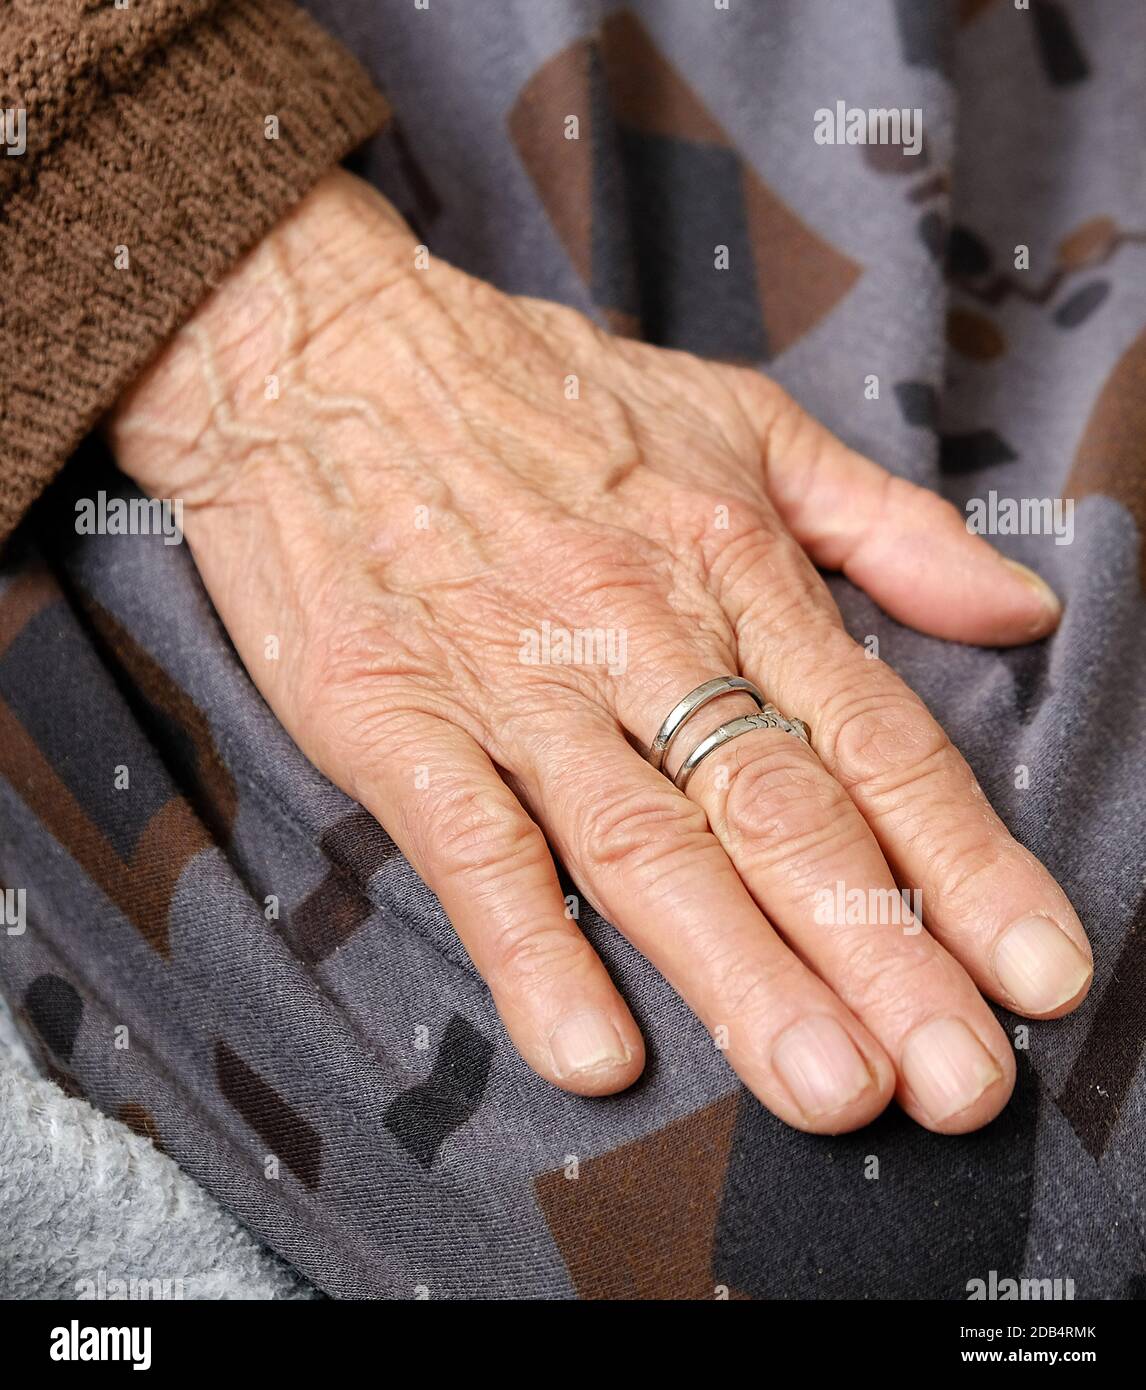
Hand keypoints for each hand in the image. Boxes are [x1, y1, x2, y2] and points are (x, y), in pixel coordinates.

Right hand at [110, 170, 1091, 1134]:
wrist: (325, 353)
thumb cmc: (538, 392)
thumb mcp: (740, 418)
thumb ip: (886, 521)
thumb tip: (1021, 608)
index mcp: (735, 567)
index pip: (877, 740)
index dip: (968, 866)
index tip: (1041, 975)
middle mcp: (641, 634)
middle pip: (781, 815)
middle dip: (882, 955)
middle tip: (961, 1084)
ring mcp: (516, 682)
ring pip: (647, 845)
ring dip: (742, 974)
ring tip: (828, 1091)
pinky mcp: (396, 716)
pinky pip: (475, 844)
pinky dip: (530, 947)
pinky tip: (592, 1051)